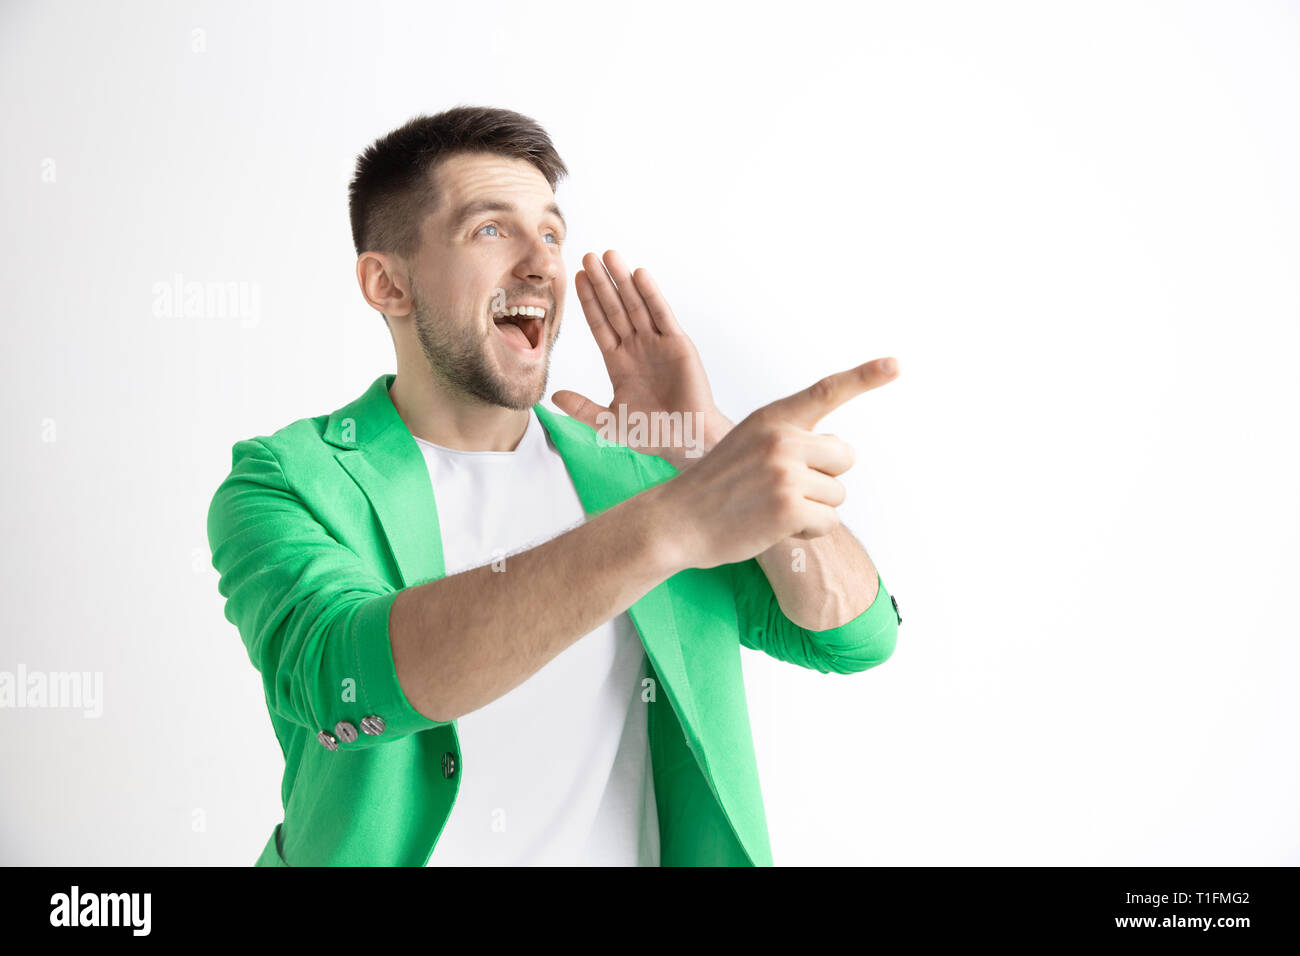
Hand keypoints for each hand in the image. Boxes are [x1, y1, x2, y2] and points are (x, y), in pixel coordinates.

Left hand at [551, 250, 731, 471]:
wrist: (686, 441)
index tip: (577, 278)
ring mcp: (657, 344)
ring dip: (623, 280)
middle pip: (615, 308)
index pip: (600, 324)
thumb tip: (553, 396)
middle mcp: (637, 348)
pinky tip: (639, 275)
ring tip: (610, 255)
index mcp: (619, 363)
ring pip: (636, 305)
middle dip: (602, 283)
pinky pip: (661, 315)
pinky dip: (651, 295)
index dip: (588, 301)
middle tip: (588, 256)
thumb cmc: (653, 434)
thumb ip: (582, 408)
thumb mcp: (609, 422)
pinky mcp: (678, 344)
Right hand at [647, 358, 899, 569]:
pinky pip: (828, 522)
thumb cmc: (714, 488)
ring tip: (772, 510)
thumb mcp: (747, 445)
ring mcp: (785, 473)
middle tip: (784, 490)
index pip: (826, 391)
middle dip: (825, 478)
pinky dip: (808, 532)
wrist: (675, 522)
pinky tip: (776, 528)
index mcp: (772, 418)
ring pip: (838, 494)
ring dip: (814, 510)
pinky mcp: (789, 508)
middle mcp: (782, 439)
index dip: (865, 377)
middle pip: (845, 457)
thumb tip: (841, 450)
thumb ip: (791, 439)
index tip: (896, 364)